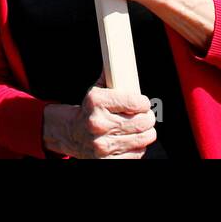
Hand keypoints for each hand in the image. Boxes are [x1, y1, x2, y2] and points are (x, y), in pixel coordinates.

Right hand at [43, 86, 157, 158]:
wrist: (72, 134)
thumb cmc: (88, 111)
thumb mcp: (95, 91)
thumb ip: (110, 78)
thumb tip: (120, 61)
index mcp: (96, 102)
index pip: (135, 102)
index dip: (143, 102)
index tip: (143, 103)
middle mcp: (98, 124)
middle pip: (143, 121)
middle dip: (148, 117)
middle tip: (145, 115)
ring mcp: (103, 145)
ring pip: (144, 137)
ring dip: (146, 132)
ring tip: (139, 127)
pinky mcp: (108, 160)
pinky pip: (137, 153)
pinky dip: (138, 147)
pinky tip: (130, 140)